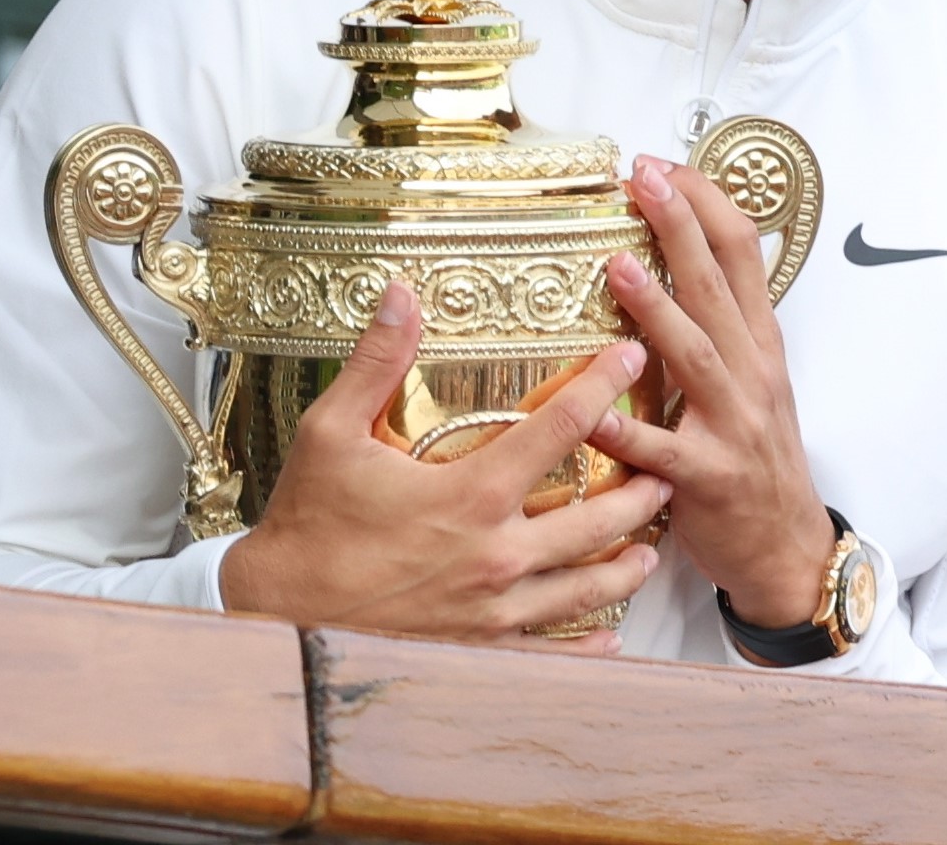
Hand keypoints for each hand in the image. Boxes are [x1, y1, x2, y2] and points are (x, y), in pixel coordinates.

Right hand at [217, 281, 669, 651]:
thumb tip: (401, 295)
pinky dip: (589, 643)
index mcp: (471, 494)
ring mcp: (493, 610)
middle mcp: (496, 555)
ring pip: (587, 586)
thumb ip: (377, 362)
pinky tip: (613, 635)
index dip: (603, 385)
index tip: (632, 357)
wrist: (277, 616)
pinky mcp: (480, 650)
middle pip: (598, 517)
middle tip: (669, 466)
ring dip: (627, 562)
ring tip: (651, 545)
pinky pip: (552, 650)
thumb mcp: (331, 432)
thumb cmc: (306, 525)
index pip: (560, 427)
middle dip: (642, 488)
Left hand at [591, 155, 834, 629]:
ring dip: (658, 309)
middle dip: (682, 227)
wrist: (786, 547)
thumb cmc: (757, 457)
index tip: (666, 165)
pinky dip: (627, 429)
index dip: (706, 204)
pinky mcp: (707, 478)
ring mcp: (732, 425)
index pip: (742, 254)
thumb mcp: (756, 379)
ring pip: (694, 356)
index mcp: (759, 345)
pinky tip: (592, 409)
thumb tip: (691, 254)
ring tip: (619, 266)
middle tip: (645, 177)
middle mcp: (751, 374)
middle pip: (718, 287)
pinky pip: (662, 450)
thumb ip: (724, 323)